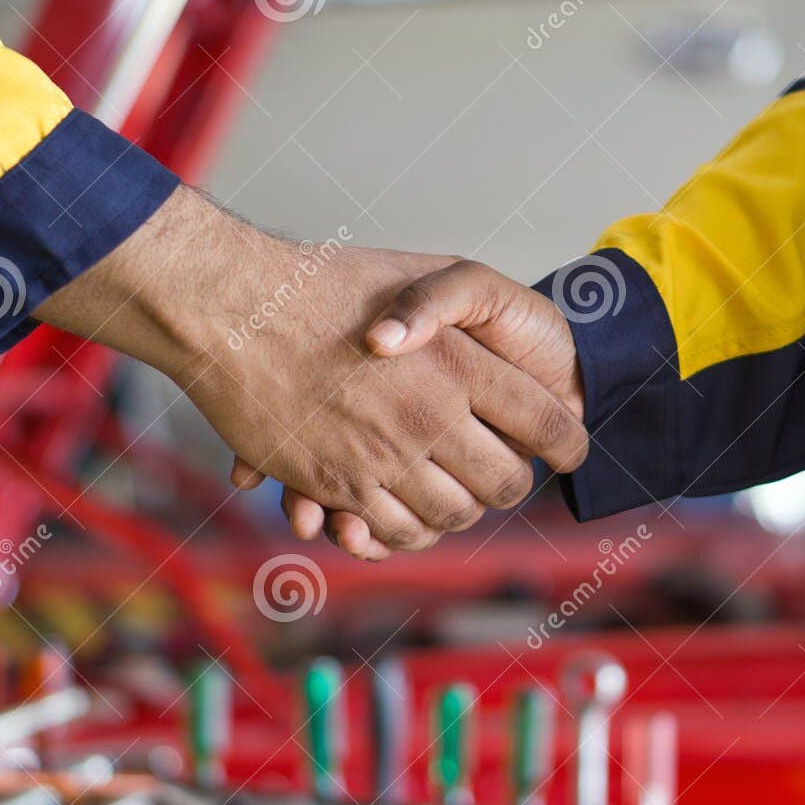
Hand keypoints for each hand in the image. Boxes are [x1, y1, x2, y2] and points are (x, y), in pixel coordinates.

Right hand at [232, 259, 583, 559]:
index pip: (550, 424)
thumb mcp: (417, 272)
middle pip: (507, 483)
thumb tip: (504, 358)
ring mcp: (384, 456)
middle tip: (510, 472)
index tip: (571, 448)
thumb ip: (465, 313)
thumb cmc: (325, 282)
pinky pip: (391, 531)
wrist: (233, 307)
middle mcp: (430, 415)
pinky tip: (406, 510)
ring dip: (461, 510)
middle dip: (515, 483)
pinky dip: (405, 530)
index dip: (571, 443)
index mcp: (461, 363)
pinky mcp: (338, 485)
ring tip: (457, 491)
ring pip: (453, 516)